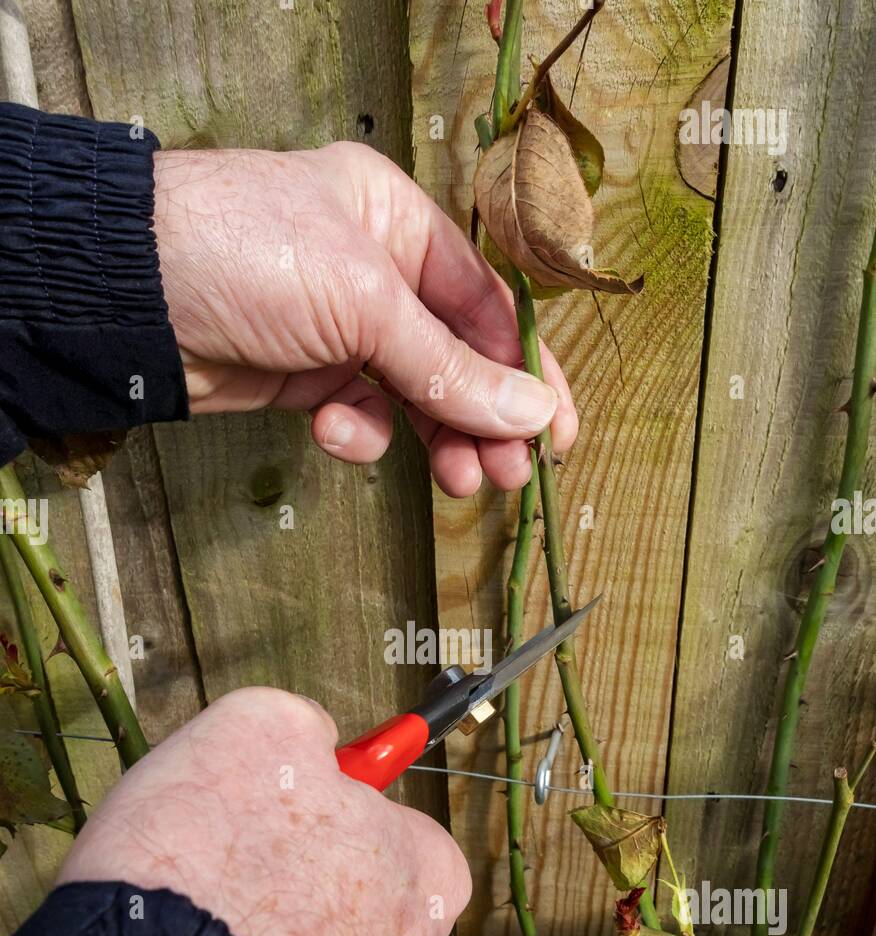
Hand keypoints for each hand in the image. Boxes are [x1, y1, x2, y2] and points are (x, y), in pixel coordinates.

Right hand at [56, 689, 470, 935]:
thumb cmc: (217, 867)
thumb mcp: (255, 730)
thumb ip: (298, 727)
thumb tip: (309, 739)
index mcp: (432, 875)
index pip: (380, 820)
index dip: (308, 805)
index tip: (256, 808)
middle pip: (343, 898)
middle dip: (286, 882)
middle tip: (213, 867)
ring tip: (187, 930)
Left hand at [152, 143, 577, 495]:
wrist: (127, 296)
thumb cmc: (243, 252)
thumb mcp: (362, 301)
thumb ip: (447, 365)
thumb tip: (529, 411)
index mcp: (398, 222)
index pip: (487, 303)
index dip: (527, 369)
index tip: (555, 430)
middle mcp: (374, 272)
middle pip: (456, 356)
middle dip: (485, 417)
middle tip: (510, 475)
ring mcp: (337, 327)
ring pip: (413, 395)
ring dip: (436, 438)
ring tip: (458, 480)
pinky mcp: (303, 377)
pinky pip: (358, 415)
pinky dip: (358, 435)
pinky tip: (337, 435)